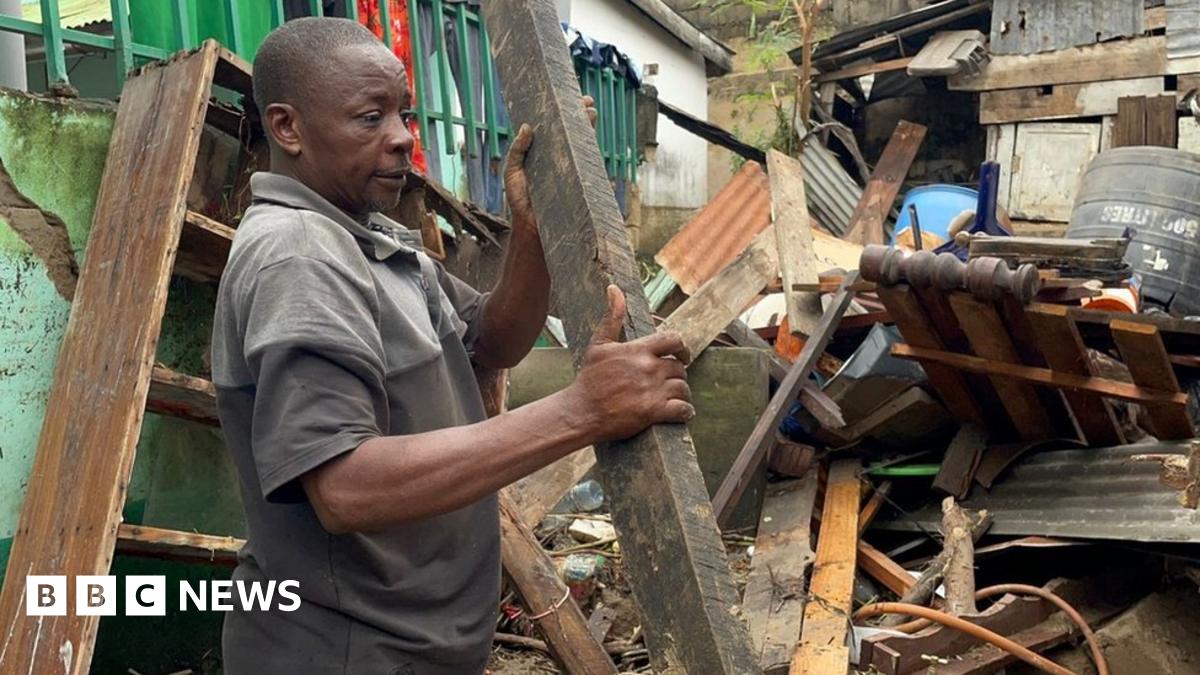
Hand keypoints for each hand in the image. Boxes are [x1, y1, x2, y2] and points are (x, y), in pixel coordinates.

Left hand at [503, 96, 597, 229]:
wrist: (531, 226)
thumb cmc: (520, 200)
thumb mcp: (512, 171)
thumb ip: (517, 150)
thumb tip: (526, 126)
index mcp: (544, 153)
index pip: (556, 128)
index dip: (563, 113)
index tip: (570, 98)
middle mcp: (560, 158)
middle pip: (574, 132)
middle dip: (581, 115)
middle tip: (586, 102)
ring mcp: (572, 169)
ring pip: (584, 144)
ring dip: (589, 128)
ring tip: (591, 114)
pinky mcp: (581, 182)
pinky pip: (590, 164)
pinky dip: (594, 151)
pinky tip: (594, 139)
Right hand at [565, 285, 693, 442]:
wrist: (581, 412)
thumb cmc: (589, 378)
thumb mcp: (598, 344)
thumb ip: (611, 317)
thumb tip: (614, 288)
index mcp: (638, 350)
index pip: (674, 340)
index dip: (682, 349)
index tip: (682, 357)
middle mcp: (648, 367)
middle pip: (679, 368)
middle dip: (677, 375)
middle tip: (671, 382)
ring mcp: (652, 390)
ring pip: (683, 388)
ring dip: (682, 394)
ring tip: (675, 399)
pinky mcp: (654, 412)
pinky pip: (683, 409)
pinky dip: (686, 412)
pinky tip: (681, 413)